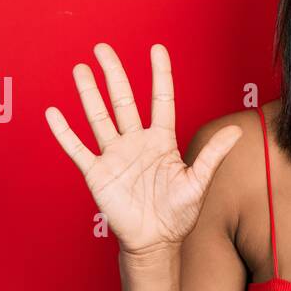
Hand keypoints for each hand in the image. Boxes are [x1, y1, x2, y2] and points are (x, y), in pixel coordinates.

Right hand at [45, 43, 241, 255]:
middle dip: (113, 74)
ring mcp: (115, 156)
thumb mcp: (198, 182)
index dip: (159, 75)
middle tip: (102, 48)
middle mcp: (136, 142)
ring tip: (80, 69)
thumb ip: (213, 155)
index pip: (161, 100)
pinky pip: (78, 149)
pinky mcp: (97, 173)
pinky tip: (53, 112)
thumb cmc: (179, 214)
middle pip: (123, 100)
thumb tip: (237, 131)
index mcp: (162, 141)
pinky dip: (65, 132)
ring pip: (99, 118)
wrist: (156, 242)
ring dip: (88, 94)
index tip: (156, 49)